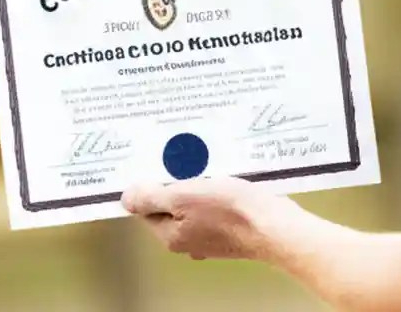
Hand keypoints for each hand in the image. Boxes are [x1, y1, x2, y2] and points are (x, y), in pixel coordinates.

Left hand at [121, 176, 295, 261]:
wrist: (275, 226)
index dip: (150, 184)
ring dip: (196, 185)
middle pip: (170, 207)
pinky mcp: (231, 231)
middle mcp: (188, 241)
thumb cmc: (229, 210)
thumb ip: (152, 198)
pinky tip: (224, 177)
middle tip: (183, 159)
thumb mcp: (183, 197)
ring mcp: (211, 238)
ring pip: (193, 206)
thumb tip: (126, 199)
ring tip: (204, 164)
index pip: (147, 208)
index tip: (158, 164)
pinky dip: (215, 192)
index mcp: (171, 235)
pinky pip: (214, 207)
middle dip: (175, 183)